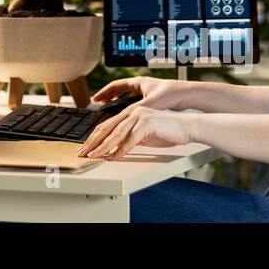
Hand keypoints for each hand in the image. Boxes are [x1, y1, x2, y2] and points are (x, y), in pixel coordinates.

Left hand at [77, 105, 198, 159]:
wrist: (185, 127)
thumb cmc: (166, 131)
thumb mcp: (143, 135)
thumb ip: (129, 139)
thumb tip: (115, 149)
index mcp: (128, 113)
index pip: (106, 125)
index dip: (94, 138)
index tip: (85, 148)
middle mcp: (131, 112)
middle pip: (106, 128)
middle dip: (93, 142)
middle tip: (83, 153)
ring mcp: (139, 116)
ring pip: (116, 133)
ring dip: (103, 146)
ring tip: (94, 156)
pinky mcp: (147, 123)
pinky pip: (130, 139)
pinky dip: (120, 149)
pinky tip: (113, 156)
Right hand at [92, 75, 188, 110]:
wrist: (187, 94)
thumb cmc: (171, 94)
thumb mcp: (148, 103)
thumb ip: (133, 111)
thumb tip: (120, 120)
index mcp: (137, 82)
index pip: (115, 85)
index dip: (103, 92)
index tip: (95, 99)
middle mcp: (141, 85)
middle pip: (119, 90)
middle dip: (108, 96)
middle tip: (98, 103)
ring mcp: (147, 91)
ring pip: (127, 96)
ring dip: (117, 101)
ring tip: (109, 107)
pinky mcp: (153, 99)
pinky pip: (135, 102)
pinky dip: (128, 106)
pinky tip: (128, 114)